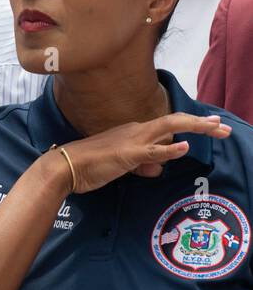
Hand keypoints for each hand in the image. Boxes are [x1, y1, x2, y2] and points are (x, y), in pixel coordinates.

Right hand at [61, 113, 230, 193]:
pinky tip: (184, 147)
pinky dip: (169, 149)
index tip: (210, 127)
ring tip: (216, 129)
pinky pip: (153, 150)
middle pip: (174, 121)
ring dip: (194, 127)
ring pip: (168, 127)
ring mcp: (132, 140)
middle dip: (201, 123)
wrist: (66, 166)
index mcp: (133, 132)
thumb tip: (158, 168)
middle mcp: (135, 130)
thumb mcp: (122, 165)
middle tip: (223, 127)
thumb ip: (142, 164)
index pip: (167, 125)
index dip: (190, 124)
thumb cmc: (90, 166)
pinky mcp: (127, 154)